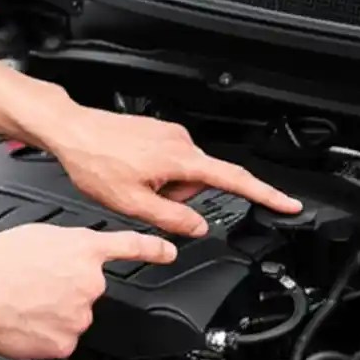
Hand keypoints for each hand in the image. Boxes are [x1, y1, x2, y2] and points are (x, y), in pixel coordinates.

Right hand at [0, 224, 176, 359]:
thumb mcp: (38, 238)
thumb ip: (62, 253)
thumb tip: (61, 266)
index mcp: (84, 249)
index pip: (130, 247)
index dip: (154, 250)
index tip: (170, 253)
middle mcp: (90, 282)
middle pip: (86, 293)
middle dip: (65, 294)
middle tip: (32, 291)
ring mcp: (81, 314)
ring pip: (71, 319)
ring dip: (51, 316)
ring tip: (20, 306)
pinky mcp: (66, 342)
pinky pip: (58, 342)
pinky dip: (42, 337)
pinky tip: (21, 325)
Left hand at [45, 108, 301, 236]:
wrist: (72, 131)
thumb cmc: (96, 161)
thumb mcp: (132, 203)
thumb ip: (172, 219)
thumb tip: (198, 228)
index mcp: (182, 159)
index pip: (234, 181)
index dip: (265, 195)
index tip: (288, 203)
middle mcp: (182, 142)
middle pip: (200, 184)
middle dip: (179, 198)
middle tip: (144, 196)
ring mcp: (171, 135)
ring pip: (183, 175)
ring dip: (164, 187)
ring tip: (132, 181)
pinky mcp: (159, 132)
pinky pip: (170, 162)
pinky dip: (156, 174)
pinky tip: (130, 170)